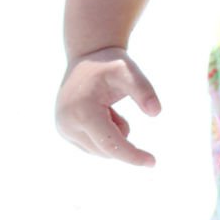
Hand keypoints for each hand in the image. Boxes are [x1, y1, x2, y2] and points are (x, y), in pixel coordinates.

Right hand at [55, 47, 160, 166]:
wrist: (87, 57)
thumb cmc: (110, 65)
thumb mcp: (130, 72)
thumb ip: (144, 90)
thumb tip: (156, 112)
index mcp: (82, 112)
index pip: (111, 144)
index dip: (132, 156)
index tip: (152, 162)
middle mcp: (67, 124)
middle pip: (106, 150)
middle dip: (121, 134)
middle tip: (116, 108)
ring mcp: (63, 129)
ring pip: (100, 150)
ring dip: (113, 134)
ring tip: (106, 107)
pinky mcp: (64, 131)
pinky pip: (93, 145)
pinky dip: (104, 134)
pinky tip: (100, 112)